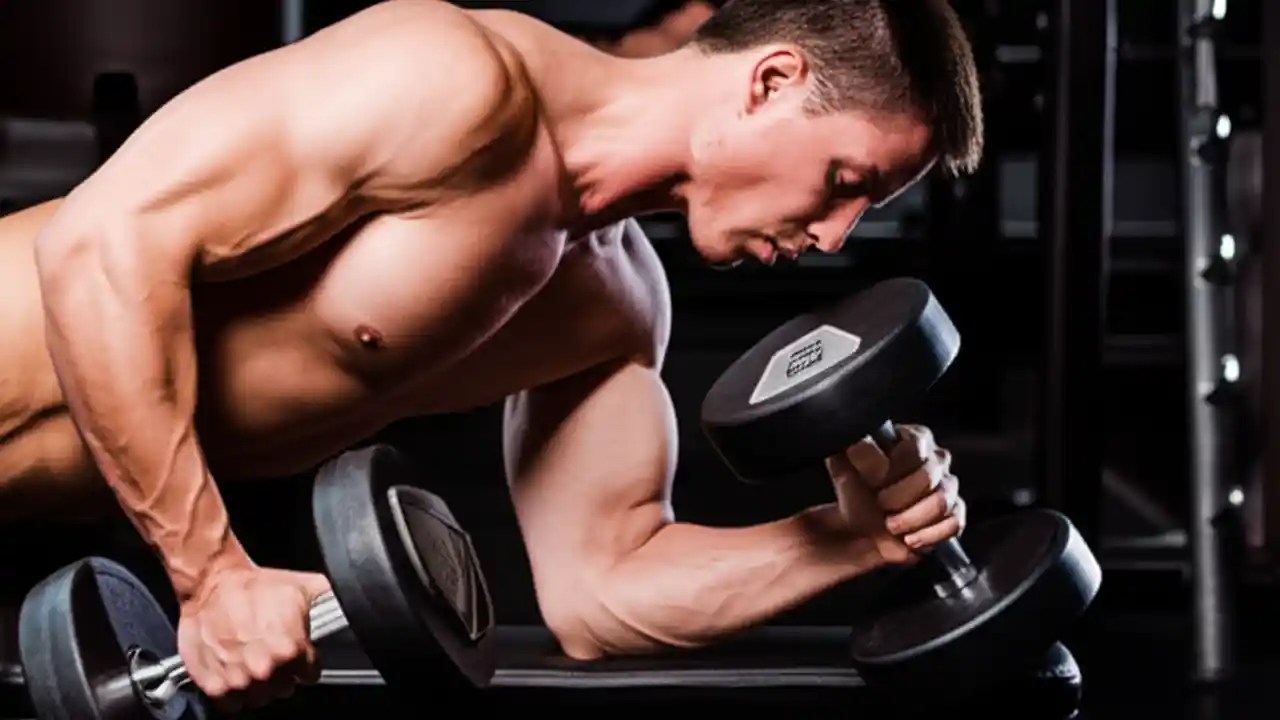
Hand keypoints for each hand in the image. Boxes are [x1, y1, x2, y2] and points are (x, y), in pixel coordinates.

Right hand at [177, 564, 330, 712]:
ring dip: (258, 684)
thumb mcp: (301, 586)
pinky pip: (231, 704)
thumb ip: (327, 601)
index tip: (300, 656)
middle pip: (285, 688)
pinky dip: (233, 692)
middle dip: (282, 674)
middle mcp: (265, 669)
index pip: (310, 674)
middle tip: (273, 654)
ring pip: (259, 698)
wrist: (210, 583)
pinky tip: (235, 671)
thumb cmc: (252, 585)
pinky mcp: (214, 685)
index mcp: (289, 649)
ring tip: (253, 662)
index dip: (306, 663)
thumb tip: (351, 599)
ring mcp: (238, 680)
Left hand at [824, 424, 964, 565]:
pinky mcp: (954, 515)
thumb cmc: (855, 492)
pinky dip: (929, 535)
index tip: (873, 483)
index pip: (914, 447)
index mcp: (912, 439)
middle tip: (880, 504)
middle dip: (899, 497)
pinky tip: (909, 539)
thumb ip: (854, 451)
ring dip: (911, 519)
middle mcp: (936, 459)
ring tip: (891, 525)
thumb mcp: (845, 466)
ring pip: (942, 502)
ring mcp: (948, 487)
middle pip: (928, 476)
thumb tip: (865, 445)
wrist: (859, 528)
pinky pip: (954, 524)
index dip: (892, 469)